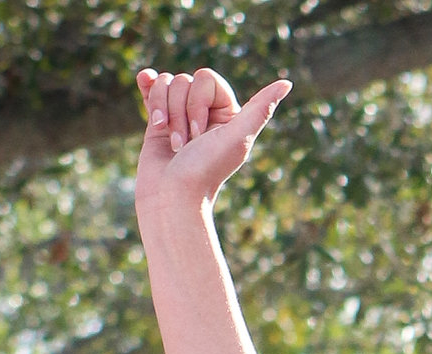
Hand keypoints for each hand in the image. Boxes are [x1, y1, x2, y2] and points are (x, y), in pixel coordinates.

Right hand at [134, 67, 291, 215]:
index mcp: (229, 114)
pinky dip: (148, 86)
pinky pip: (153, 87)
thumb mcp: (237, 138)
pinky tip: (144, 81)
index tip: (201, 134)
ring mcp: (182, 115)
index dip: (198, 102)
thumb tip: (287, 83)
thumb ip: (261, 110)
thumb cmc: (205, 169)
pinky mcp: (160, 120)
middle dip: (180, 111)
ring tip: (171, 144)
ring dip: (164, 113)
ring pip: (167, 84)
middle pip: (185, 80)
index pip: (206, 78)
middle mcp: (207, 113)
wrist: (171, 197)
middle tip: (186, 144)